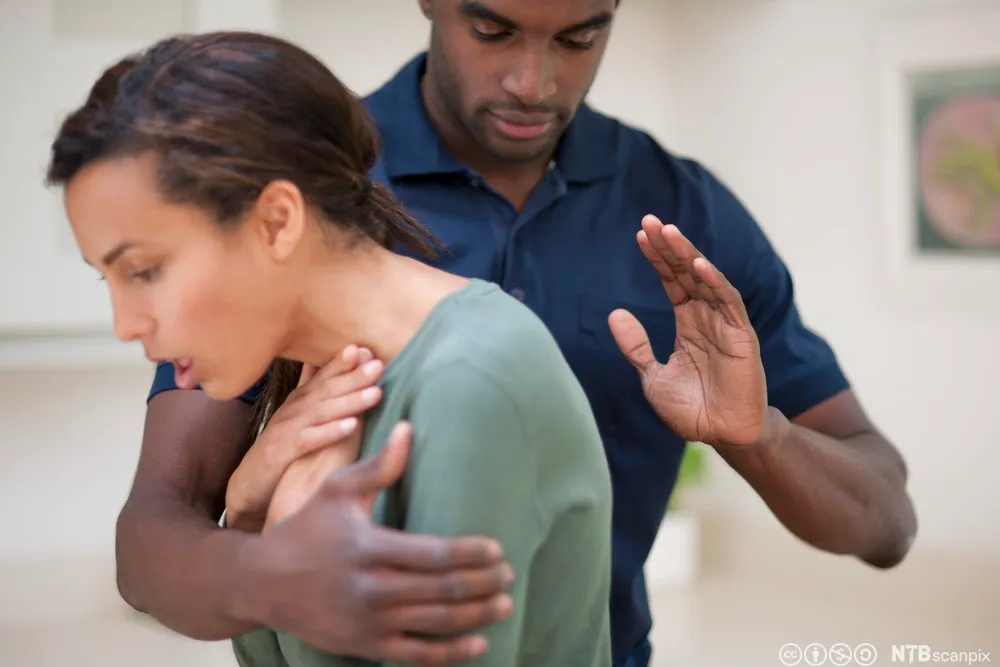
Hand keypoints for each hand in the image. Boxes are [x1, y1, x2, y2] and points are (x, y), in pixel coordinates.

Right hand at [225, 345, 383, 530]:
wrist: (249, 483)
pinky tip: (351, 427)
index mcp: (301, 399)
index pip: (325, 376)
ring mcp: (287, 429)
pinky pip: (309, 440)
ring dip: (349, 402)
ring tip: (376, 393)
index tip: (365, 347)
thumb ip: (308, 388)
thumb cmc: (280, 445)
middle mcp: (294, 409)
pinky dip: (330, 432)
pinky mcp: (281, 452)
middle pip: (327, 389)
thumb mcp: (296, 414)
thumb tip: (316, 362)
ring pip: (322, 412)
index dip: (343, 362)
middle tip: (379, 365)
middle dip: (354, 376)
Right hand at [241, 422, 514, 664]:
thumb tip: (408, 429)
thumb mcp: (338, 490)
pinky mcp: (366, 646)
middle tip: (509, 574)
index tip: (497, 549)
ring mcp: (369, 622)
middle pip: (444, 590)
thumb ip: (379, 466)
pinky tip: (480, 643)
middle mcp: (372, 588)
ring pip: (437, 624)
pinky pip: (418, 656)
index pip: (435, 554)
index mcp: (369, 547)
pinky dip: (453, 653)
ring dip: (478, 616)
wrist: (262, 583)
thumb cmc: (306, 529)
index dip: (473, 554)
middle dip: (484, 583)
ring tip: (504, 604)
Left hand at [609, 214, 768, 446]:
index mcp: (688, 323)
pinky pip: (729, 303)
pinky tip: (698, 264)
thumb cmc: (691, 410)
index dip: (658, 258)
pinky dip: (714, 282)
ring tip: (669, 232)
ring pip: (706, 280)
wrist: (720, 436)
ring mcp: (725, 324)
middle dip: (669, 247)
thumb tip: (615, 313)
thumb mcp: (652, 376)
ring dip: (688, 254)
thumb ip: (636, 346)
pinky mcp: (741, 337)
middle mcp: (707, 317)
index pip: (673, 281)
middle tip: (650, 221)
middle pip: (687, 272)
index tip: (640, 234)